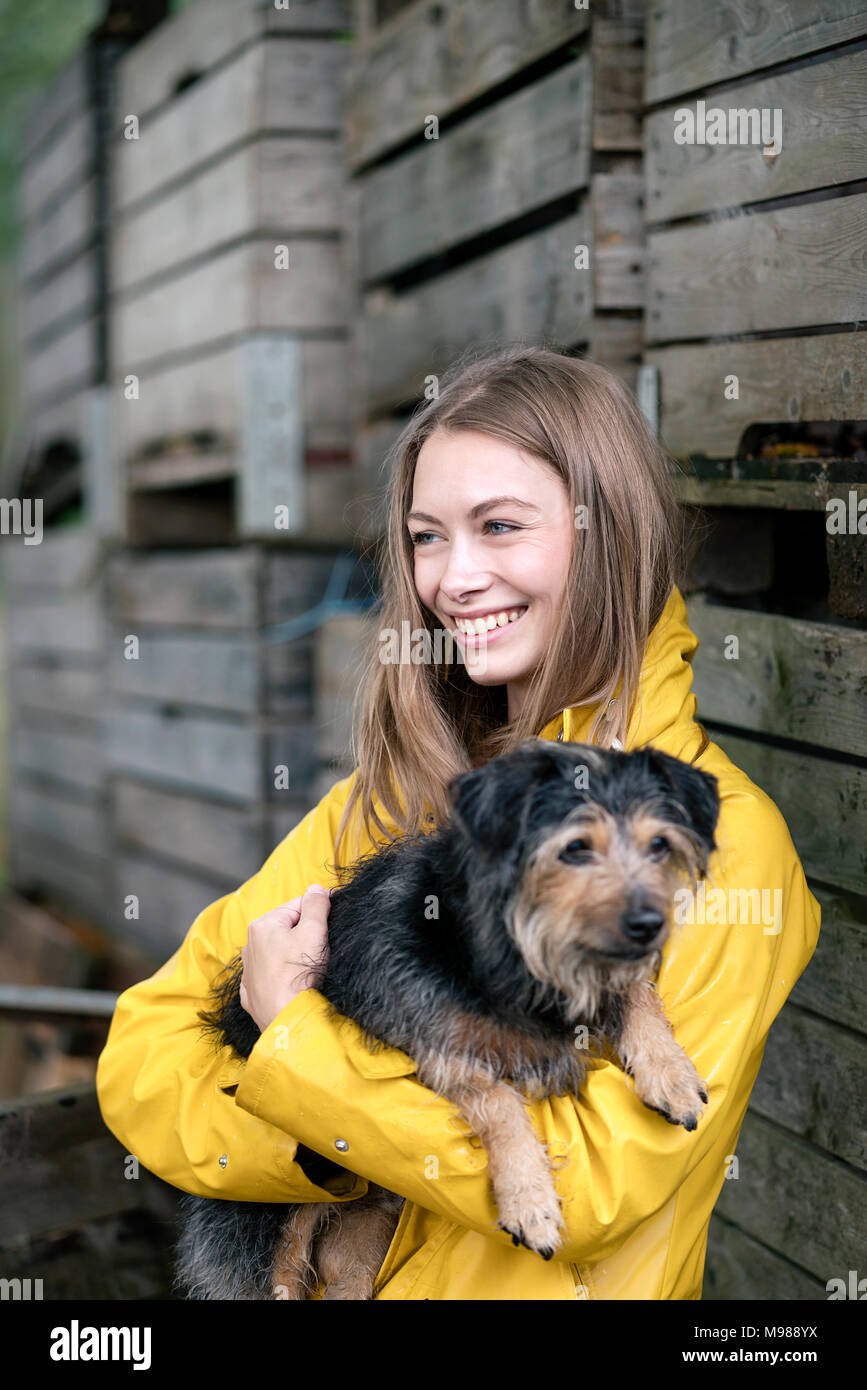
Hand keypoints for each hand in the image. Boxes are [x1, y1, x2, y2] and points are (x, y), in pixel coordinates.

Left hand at [239, 885, 331, 1032]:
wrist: (288, 1020)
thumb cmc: (300, 975)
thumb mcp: (314, 932)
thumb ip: (316, 905)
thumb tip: (316, 889)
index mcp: (262, 926)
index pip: (298, 906)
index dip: (319, 914)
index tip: (332, 926)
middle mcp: (250, 946)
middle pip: (288, 930)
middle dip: (306, 937)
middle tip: (321, 953)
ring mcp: (249, 973)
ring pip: (279, 954)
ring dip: (295, 958)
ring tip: (310, 971)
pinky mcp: (253, 995)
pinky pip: (272, 978)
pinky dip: (284, 978)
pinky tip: (296, 985)